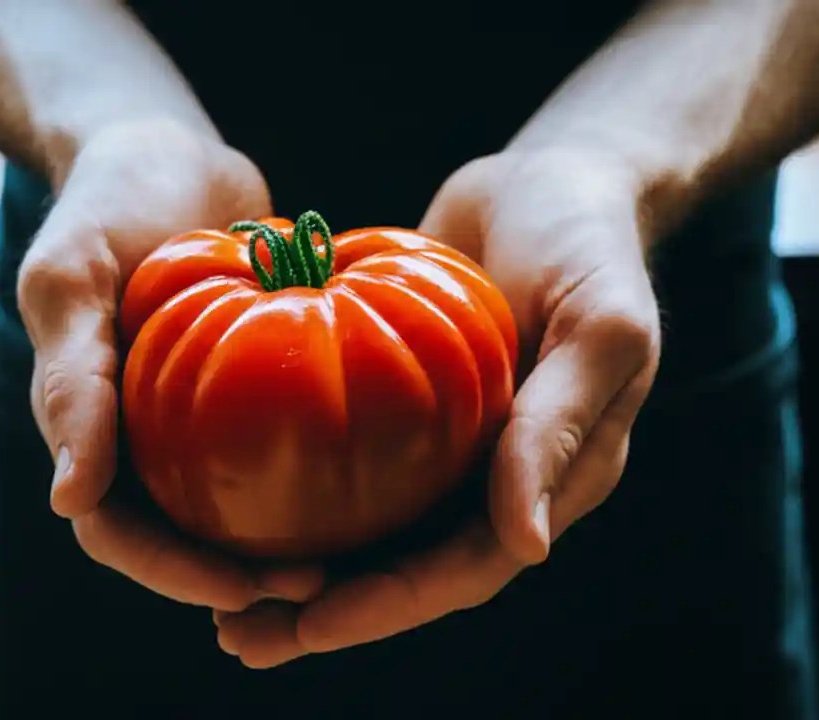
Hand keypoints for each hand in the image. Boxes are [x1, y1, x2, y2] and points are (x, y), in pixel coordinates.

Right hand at [16, 119, 323, 610]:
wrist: (167, 149)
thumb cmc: (107, 200)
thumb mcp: (73, 277)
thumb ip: (70, 380)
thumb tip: (70, 500)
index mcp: (87, 430)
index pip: (119, 533)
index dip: (174, 574)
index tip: (247, 590)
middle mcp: (141, 437)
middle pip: (183, 538)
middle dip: (240, 578)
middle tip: (319, 586)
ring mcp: (195, 417)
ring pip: (236, 505)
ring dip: (283, 542)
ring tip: (355, 560)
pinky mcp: (250, 388)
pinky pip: (282, 444)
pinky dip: (317, 471)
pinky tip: (384, 476)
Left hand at [214, 148, 662, 666]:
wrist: (551, 177)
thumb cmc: (589, 243)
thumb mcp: (600, 326)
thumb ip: (561, 428)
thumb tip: (526, 544)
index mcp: (551, 479)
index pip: (468, 568)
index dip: (391, 606)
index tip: (310, 627)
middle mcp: (492, 477)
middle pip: (406, 568)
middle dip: (327, 612)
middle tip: (238, 636)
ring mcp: (445, 445)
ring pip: (368, 527)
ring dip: (300, 568)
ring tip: (219, 599)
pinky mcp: (402, 405)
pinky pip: (345, 459)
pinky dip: (293, 487)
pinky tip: (226, 495)